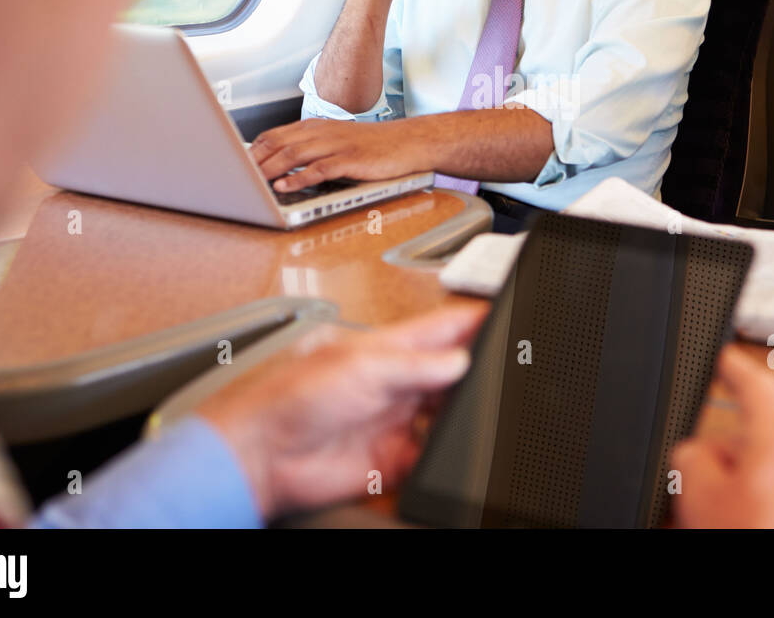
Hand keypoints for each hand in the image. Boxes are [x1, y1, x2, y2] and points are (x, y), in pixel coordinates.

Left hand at [195, 302, 486, 518]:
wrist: (264, 454)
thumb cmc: (292, 396)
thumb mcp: (360, 366)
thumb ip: (415, 364)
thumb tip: (460, 360)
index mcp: (391, 347)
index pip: (445, 327)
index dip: (476, 319)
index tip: (508, 314)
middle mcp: (399, 382)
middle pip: (456, 372)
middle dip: (480, 371)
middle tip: (505, 370)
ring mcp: (399, 420)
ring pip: (451, 414)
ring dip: (466, 413)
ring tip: (482, 410)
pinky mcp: (396, 459)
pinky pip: (436, 456)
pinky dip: (449, 454)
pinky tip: (454, 447)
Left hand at [249, 118, 426, 190]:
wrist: (408, 142)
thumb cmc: (373, 146)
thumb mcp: (337, 140)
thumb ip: (311, 148)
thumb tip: (280, 165)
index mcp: (316, 126)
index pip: (275, 135)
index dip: (253, 150)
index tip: (236, 165)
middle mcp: (323, 132)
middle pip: (279, 143)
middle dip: (255, 161)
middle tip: (237, 177)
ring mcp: (337, 145)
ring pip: (294, 154)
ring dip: (270, 169)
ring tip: (254, 183)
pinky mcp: (350, 160)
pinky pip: (319, 169)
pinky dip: (299, 178)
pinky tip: (285, 186)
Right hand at [672, 346, 773, 527]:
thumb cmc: (756, 538)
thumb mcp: (697, 492)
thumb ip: (690, 455)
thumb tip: (695, 453)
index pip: (758, 385)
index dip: (734, 366)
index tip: (724, 355)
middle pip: (751, 437)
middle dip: (721, 458)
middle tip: (697, 487)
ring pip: (760, 470)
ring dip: (735, 488)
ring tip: (717, 520)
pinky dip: (753, 507)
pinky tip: (735, 525)